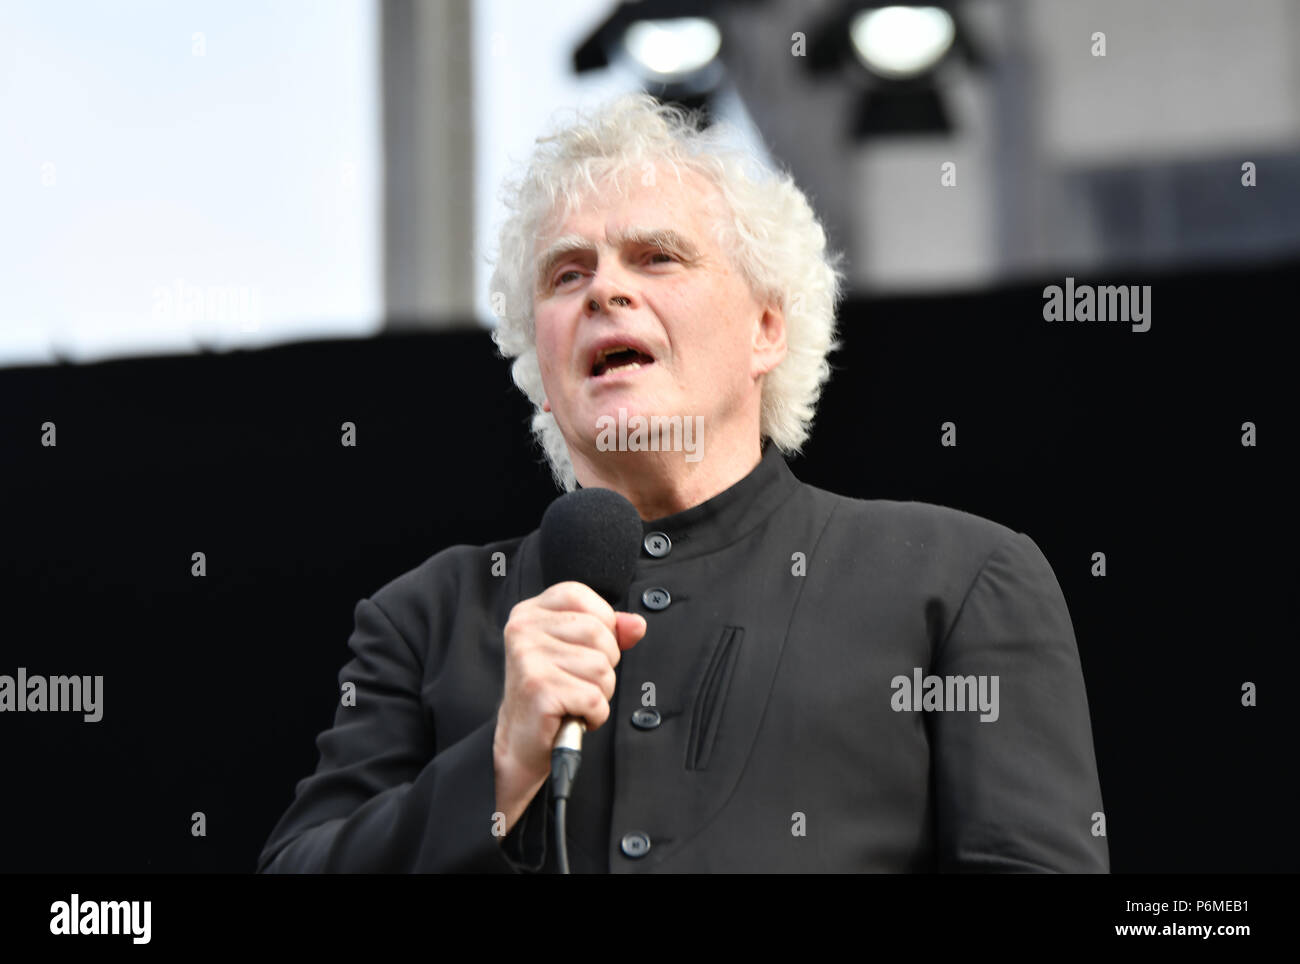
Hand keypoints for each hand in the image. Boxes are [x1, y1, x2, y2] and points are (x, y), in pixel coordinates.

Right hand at [492, 581, 645, 834]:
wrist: (520, 743)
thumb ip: (609, 632)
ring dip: (600, 692)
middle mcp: (522, 629)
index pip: (579, 594)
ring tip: (575, 700)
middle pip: (598, 632)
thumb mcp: (577, 652)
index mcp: (529, 612)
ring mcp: (527, 658)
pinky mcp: (538, 689)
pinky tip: (575, 715)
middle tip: (579, 682)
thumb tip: (637, 625)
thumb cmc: (551, 693)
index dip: (600, 622)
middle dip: (604, 665)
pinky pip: (595, 697)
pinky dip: (595, 714)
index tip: (589, 648)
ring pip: (601, 667)